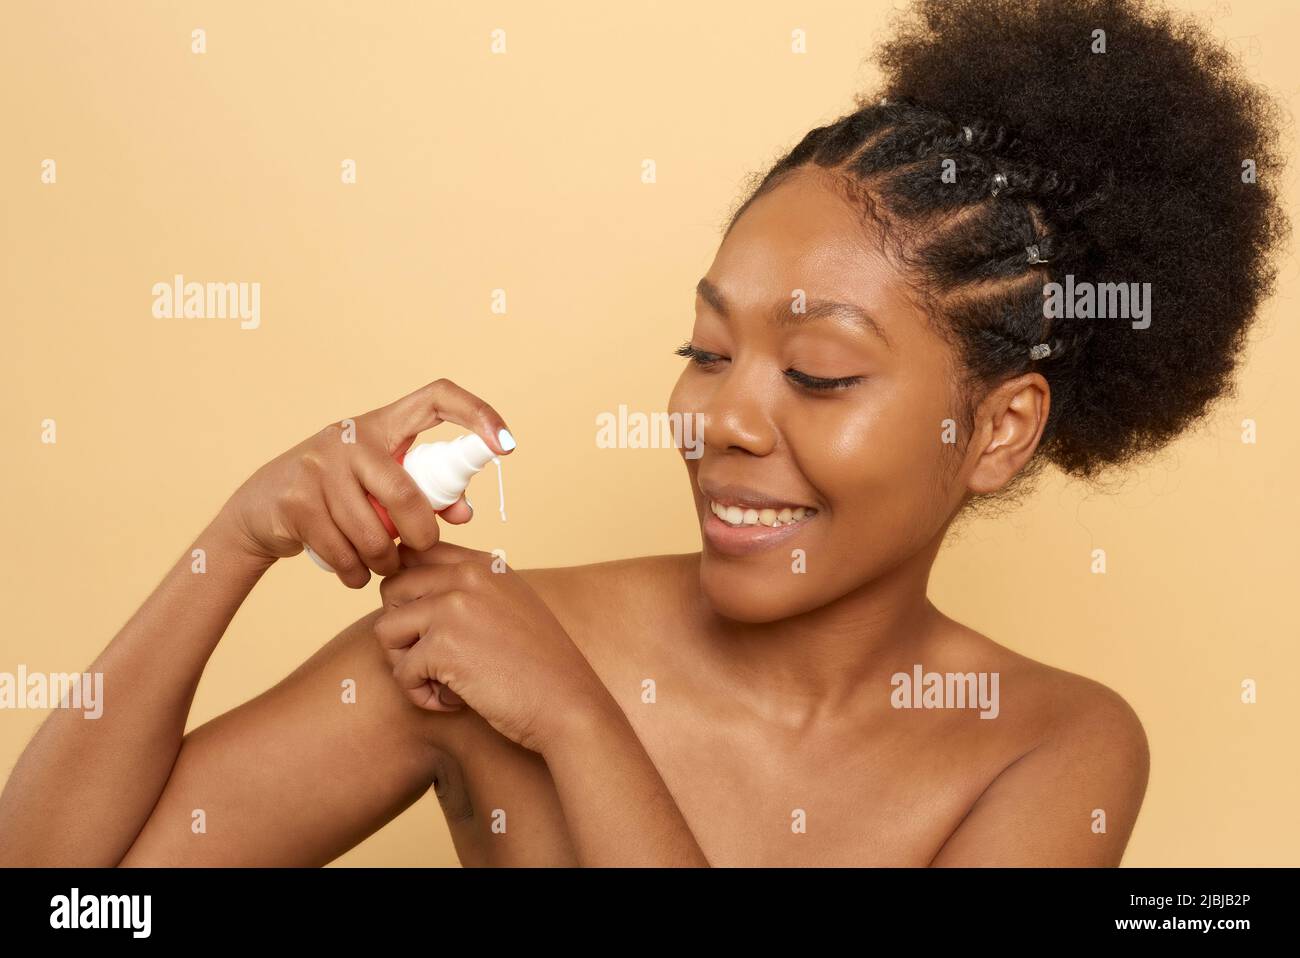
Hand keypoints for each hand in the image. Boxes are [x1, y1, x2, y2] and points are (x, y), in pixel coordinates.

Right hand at [220, 379, 514, 587]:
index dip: (476, 413)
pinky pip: (341, 550)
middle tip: (422, 549)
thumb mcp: (380, 485)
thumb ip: (425, 496)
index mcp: (382, 424)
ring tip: (382, 566)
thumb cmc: (338, 496)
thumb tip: (465, 513)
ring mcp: (319, 465)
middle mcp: (351, 436)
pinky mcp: (295, 499)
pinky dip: (355, 572)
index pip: (437, 397)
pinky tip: (355, 573)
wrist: (260, 509)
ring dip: (384, 560)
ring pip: (372, 531)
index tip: (504, 445)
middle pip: (405, 491)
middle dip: (421, 533)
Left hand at [374, 542, 613, 753]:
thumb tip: (404, 587)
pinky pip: (402, 672)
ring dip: (407, 665)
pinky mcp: (443, 645)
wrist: (568, 706)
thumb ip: (467, 592)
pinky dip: (421, 696)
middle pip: (391, 589)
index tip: (425, 626)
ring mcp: (453, 607)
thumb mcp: (509, 609)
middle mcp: (466, 575)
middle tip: (432, 662)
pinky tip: (454, 702)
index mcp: (483, 564)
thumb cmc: (539, 669)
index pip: (414, 553)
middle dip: (402, 631)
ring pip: (386, 631)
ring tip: (444, 684)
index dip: (407, 594)